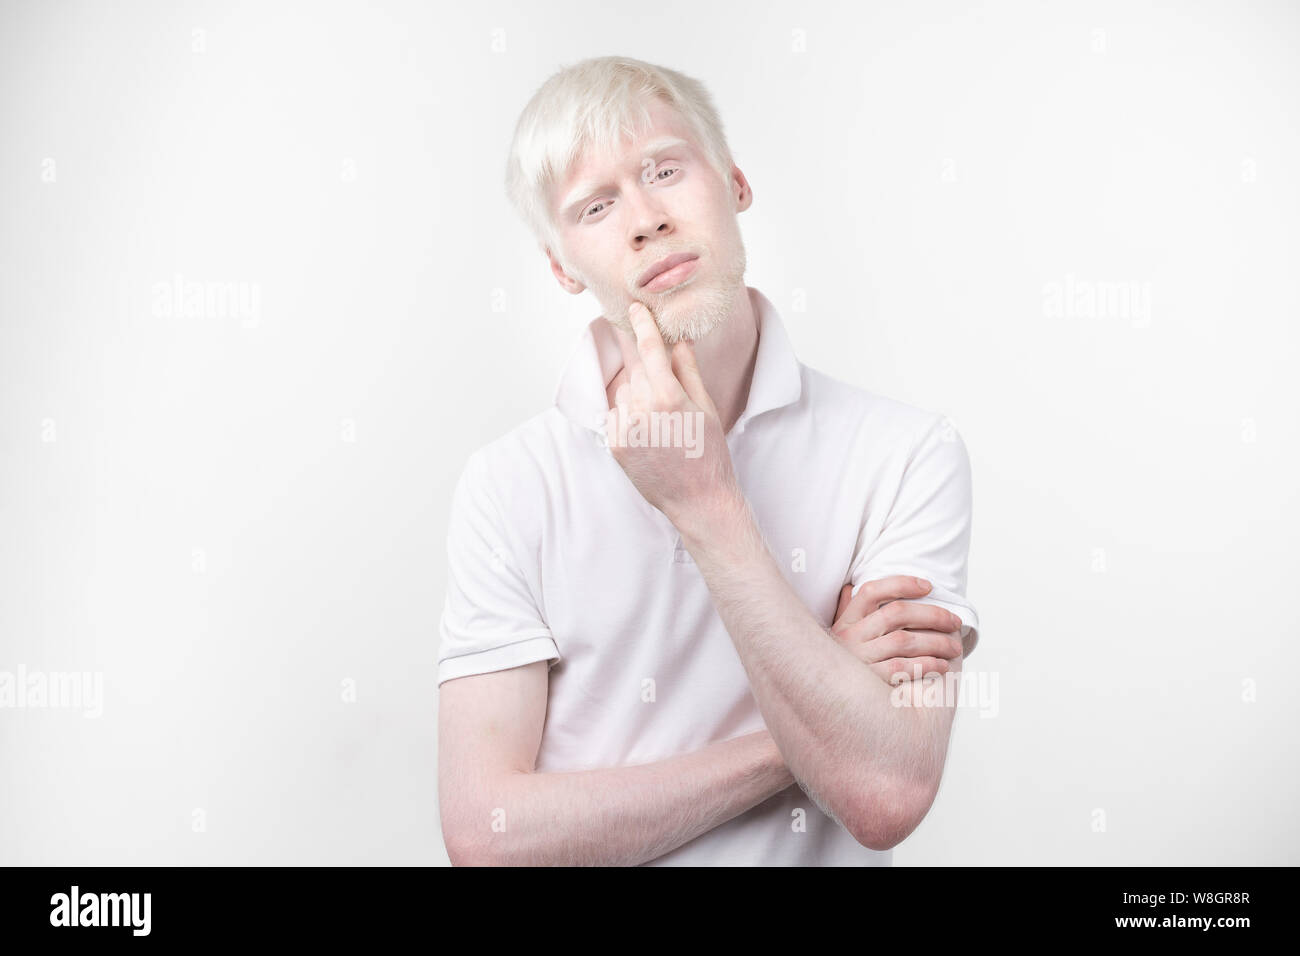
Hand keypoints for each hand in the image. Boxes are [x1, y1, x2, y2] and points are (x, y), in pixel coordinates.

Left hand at [605, 302, 737, 525]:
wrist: (698, 499)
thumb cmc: (709, 453)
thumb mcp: (705, 407)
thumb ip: (687, 370)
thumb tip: (678, 339)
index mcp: (668, 397)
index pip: (649, 349)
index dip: (641, 325)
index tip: (633, 308)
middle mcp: (642, 411)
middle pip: (637, 371)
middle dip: (649, 373)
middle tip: (669, 397)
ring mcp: (625, 429)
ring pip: (624, 392)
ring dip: (638, 395)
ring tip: (662, 421)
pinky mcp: (614, 445)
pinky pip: (616, 415)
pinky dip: (629, 416)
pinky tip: (650, 434)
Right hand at [829, 575, 963, 684]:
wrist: (832, 702)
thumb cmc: (845, 666)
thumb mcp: (839, 637)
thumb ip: (846, 612)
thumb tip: (851, 585)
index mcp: (844, 621)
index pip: (871, 591)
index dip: (901, 584)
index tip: (929, 586)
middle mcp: (848, 637)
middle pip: (896, 613)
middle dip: (932, 614)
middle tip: (955, 622)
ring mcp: (858, 659)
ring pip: (903, 640)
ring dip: (935, 642)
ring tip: (954, 647)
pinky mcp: (869, 682)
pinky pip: (902, 668)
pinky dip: (926, 665)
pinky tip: (942, 665)